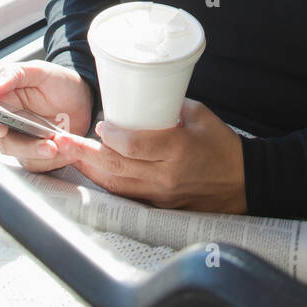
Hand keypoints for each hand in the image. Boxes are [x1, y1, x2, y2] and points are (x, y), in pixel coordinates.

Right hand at [0, 60, 93, 172]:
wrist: (81, 97)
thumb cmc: (55, 81)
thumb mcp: (38, 71)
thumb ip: (15, 74)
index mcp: (2, 104)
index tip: (1, 128)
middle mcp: (8, 126)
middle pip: (4, 144)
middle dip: (25, 147)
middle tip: (47, 144)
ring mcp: (24, 142)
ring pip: (23, 157)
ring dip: (42, 154)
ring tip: (62, 144)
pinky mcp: (39, 155)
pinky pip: (41, 165)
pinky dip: (56, 160)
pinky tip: (69, 150)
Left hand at [40, 98, 247, 213]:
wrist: (244, 182)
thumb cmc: (222, 144)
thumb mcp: (199, 115)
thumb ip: (167, 108)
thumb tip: (138, 100)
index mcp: (177, 150)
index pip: (134, 146)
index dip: (112, 136)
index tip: (100, 125)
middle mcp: (165, 176)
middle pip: (116, 167)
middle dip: (85, 154)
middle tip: (62, 141)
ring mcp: (162, 195)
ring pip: (116, 185)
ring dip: (90, 170)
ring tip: (68, 155)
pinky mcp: (160, 206)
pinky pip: (127, 195)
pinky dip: (107, 183)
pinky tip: (93, 172)